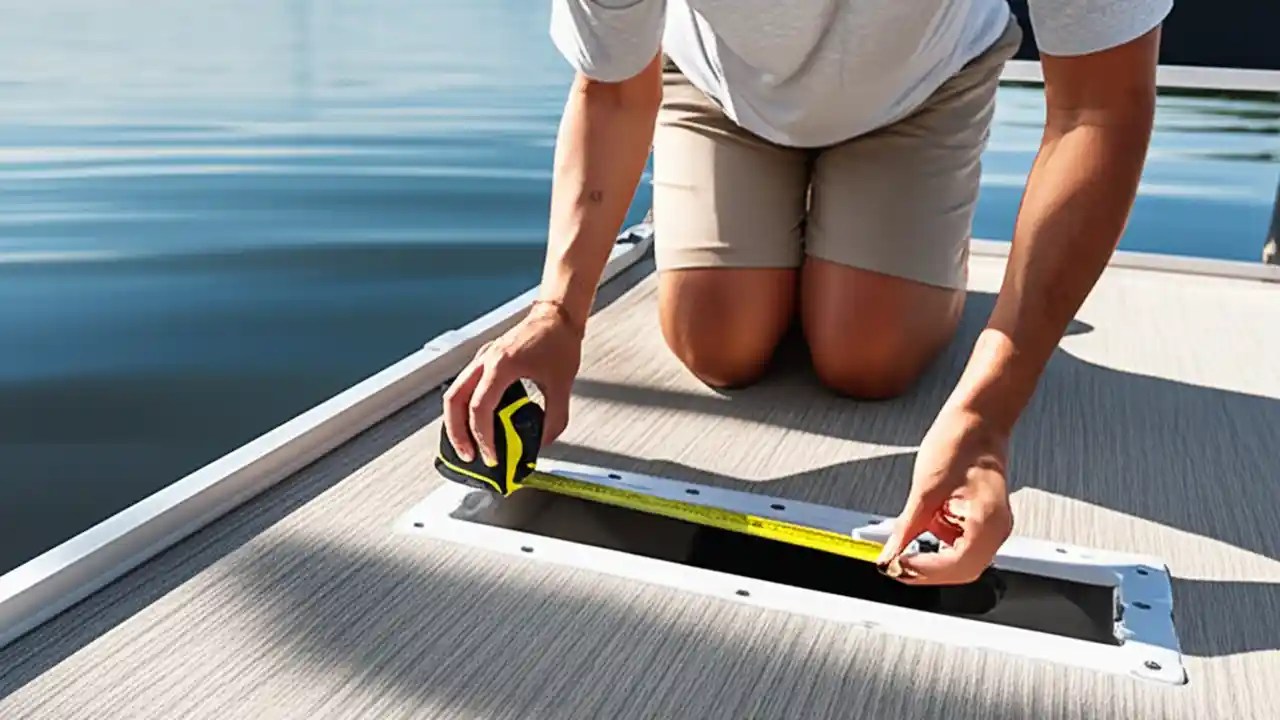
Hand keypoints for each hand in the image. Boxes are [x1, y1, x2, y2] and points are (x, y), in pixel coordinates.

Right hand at [443, 301, 581, 465]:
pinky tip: (476, 424)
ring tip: (468, 445)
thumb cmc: (559, 341)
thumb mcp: (562, 385)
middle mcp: (485, 360)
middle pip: (454, 401)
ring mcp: (482, 359)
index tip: (491, 456)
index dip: (482, 437)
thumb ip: (554, 418)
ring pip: (454, 394)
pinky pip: (465, 388)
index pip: (480, 408)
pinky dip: (465, 409)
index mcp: (502, 365)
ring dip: (457, 422)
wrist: (558, 315)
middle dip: (457, 433)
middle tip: (468, 456)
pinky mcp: (485, 361)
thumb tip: (541, 442)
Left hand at [876, 405, 1012, 584]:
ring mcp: (991, 526)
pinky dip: (938, 545)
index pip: (958, 566)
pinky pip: (960, 546)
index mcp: (988, 522)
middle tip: (897, 565)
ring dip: (932, 560)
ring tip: (905, 547)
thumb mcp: (924, 490)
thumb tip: (889, 555)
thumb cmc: (959, 442)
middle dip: (927, 571)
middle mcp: (996, 529)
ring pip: (961, 562)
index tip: (898, 567)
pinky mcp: (980, 520)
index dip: (925, 571)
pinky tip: (922, 531)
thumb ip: (906, 529)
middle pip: (963, 571)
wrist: (976, 419)